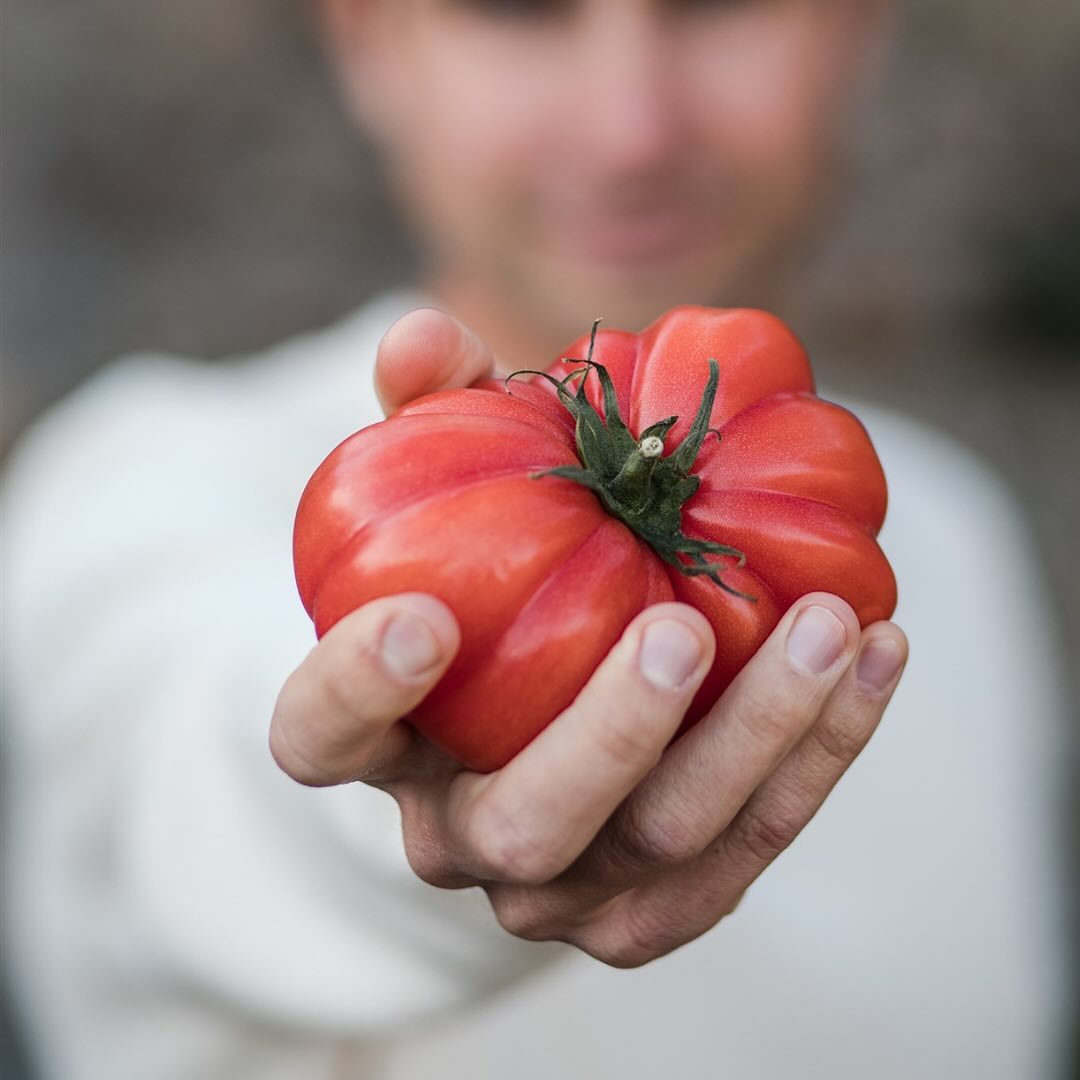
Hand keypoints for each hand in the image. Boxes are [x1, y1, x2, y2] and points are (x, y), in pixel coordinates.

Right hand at [271, 309, 908, 966]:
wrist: (537, 723)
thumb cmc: (489, 586)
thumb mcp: (453, 499)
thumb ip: (433, 419)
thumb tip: (422, 332)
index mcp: (382, 741)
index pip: (321, 737)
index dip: (354, 690)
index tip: (423, 614)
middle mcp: (460, 836)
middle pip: (522, 825)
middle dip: (607, 736)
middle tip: (677, 625)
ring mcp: (562, 886)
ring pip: (658, 846)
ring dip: (755, 737)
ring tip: (834, 621)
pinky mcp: (654, 907)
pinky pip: (743, 852)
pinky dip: (817, 755)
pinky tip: (878, 652)